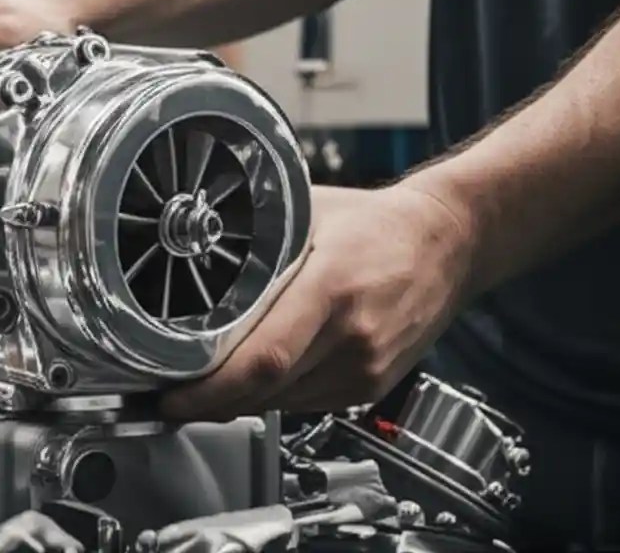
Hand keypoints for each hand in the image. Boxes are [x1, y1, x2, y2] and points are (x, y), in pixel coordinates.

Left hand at [160, 183, 475, 418]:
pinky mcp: (371, 385)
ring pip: (282, 405)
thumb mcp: (308, 214)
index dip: (209, 390)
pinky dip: (272, 397)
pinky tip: (252, 381)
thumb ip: (255, 240)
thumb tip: (192, 244)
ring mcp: (366, 368)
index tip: (172, 394)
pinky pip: (306, 404)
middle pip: (265, 392)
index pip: (262, 360)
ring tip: (203, 388)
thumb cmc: (379, 223)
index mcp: (332, 288)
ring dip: (238, 403)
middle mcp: (353, 337)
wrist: (448, 240)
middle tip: (172, 394)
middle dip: (210, 401)